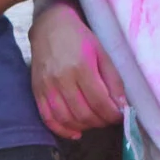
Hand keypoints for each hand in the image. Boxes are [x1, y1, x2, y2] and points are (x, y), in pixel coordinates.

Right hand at [28, 0, 126, 140]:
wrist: (50, 26)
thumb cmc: (80, 38)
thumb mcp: (102, 54)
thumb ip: (113, 81)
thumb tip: (122, 107)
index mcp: (82, 67)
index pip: (100, 102)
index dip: (113, 115)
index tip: (120, 116)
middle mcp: (62, 79)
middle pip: (84, 114)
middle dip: (100, 122)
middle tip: (108, 118)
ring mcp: (47, 87)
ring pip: (67, 120)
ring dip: (84, 127)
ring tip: (94, 122)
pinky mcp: (37, 91)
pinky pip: (48, 118)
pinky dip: (62, 130)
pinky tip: (75, 132)